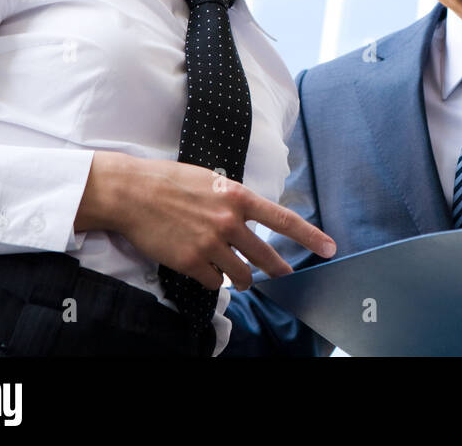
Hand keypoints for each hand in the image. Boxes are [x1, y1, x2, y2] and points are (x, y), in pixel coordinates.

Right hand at [75, 151, 335, 290]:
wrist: (132, 192)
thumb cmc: (170, 181)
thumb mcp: (212, 180)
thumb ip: (235, 199)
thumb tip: (249, 216)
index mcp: (238, 196)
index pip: (284, 220)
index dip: (310, 236)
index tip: (329, 247)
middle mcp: (229, 222)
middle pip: (266, 257)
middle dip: (278, 268)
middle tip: (284, 273)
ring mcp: (210, 244)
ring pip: (240, 275)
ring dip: (242, 279)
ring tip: (239, 276)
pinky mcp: (189, 262)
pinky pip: (213, 281)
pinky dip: (212, 279)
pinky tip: (205, 270)